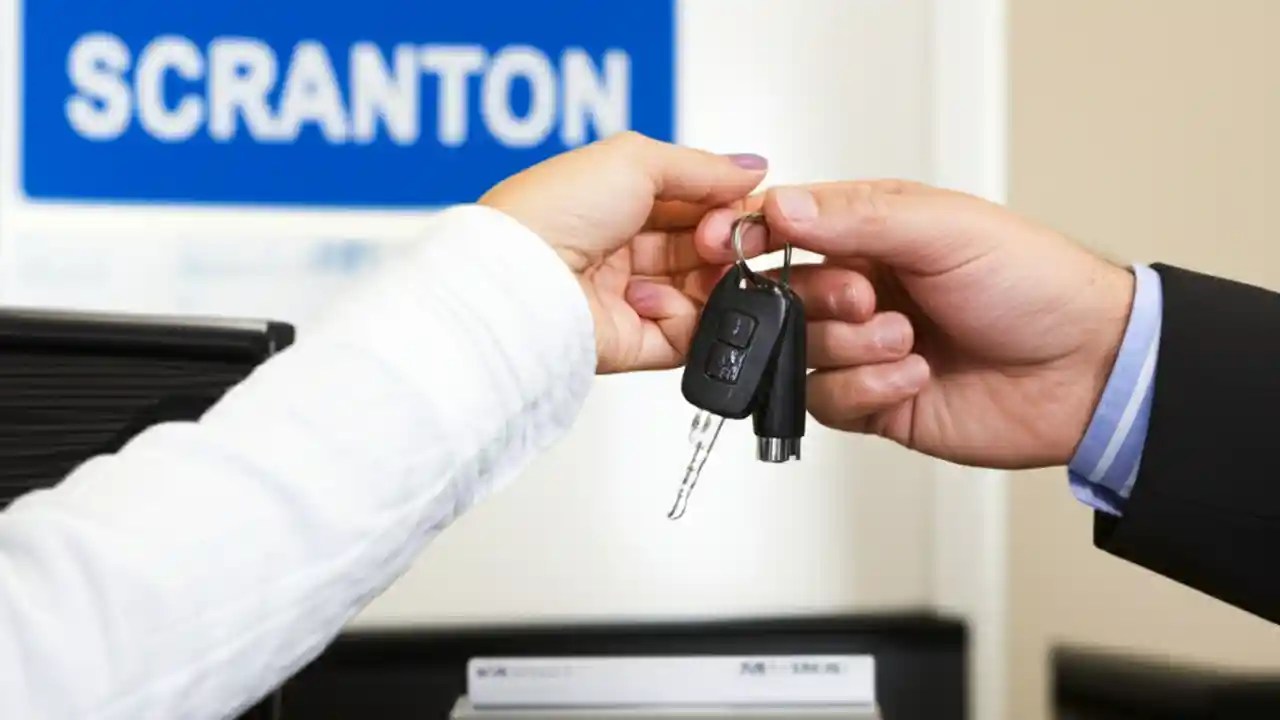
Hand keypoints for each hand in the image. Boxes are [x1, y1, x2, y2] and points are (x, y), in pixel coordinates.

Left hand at [479, 131, 768, 373]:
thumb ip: (700, 166)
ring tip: (712, 263)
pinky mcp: (628, 343)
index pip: (689, 202)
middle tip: (732, 234)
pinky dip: (684, 317)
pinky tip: (654, 299)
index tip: (754, 200)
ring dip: (714, 278)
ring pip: (699, 293)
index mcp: (612, 201)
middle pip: (698, 248)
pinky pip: (683, 337)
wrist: (517, 281)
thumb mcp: (634, 160)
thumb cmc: (551, 212)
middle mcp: (617, 250)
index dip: (725, 202)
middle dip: (725, 239)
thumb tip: (750, 167)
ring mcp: (623, 298)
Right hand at [695, 181, 1135, 468]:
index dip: (747, 234)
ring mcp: (863, 347)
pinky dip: (865, 388)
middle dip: (818, 300)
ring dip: (849, 348)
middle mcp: (861, 288)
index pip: (784, 224)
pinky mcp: (875, 402)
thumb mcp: (946, 229)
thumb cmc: (1034, 284)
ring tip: (906, 342)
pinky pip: (827, 401)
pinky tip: (914, 376)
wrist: (1086, 371)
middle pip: (780, 294)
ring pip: (798, 352)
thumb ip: (857, 216)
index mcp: (872, 231)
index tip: (723, 242)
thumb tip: (780, 204)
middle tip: (866, 299)